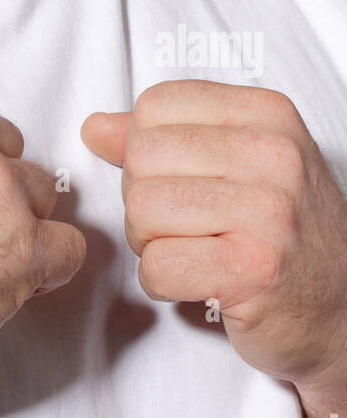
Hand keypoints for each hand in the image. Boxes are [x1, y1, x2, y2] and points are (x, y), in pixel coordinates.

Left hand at [81, 80, 346, 395]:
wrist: (343, 312)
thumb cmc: (286, 235)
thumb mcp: (240, 162)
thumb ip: (165, 136)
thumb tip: (95, 127)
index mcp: (268, 114)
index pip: (156, 104)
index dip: (146, 147)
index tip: (178, 177)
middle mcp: (273, 155)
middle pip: (141, 158)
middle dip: (143, 199)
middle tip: (183, 224)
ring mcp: (267, 213)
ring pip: (141, 210)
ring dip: (150, 243)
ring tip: (192, 250)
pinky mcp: (252, 271)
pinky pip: (156, 266)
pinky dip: (161, 282)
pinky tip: (198, 280)